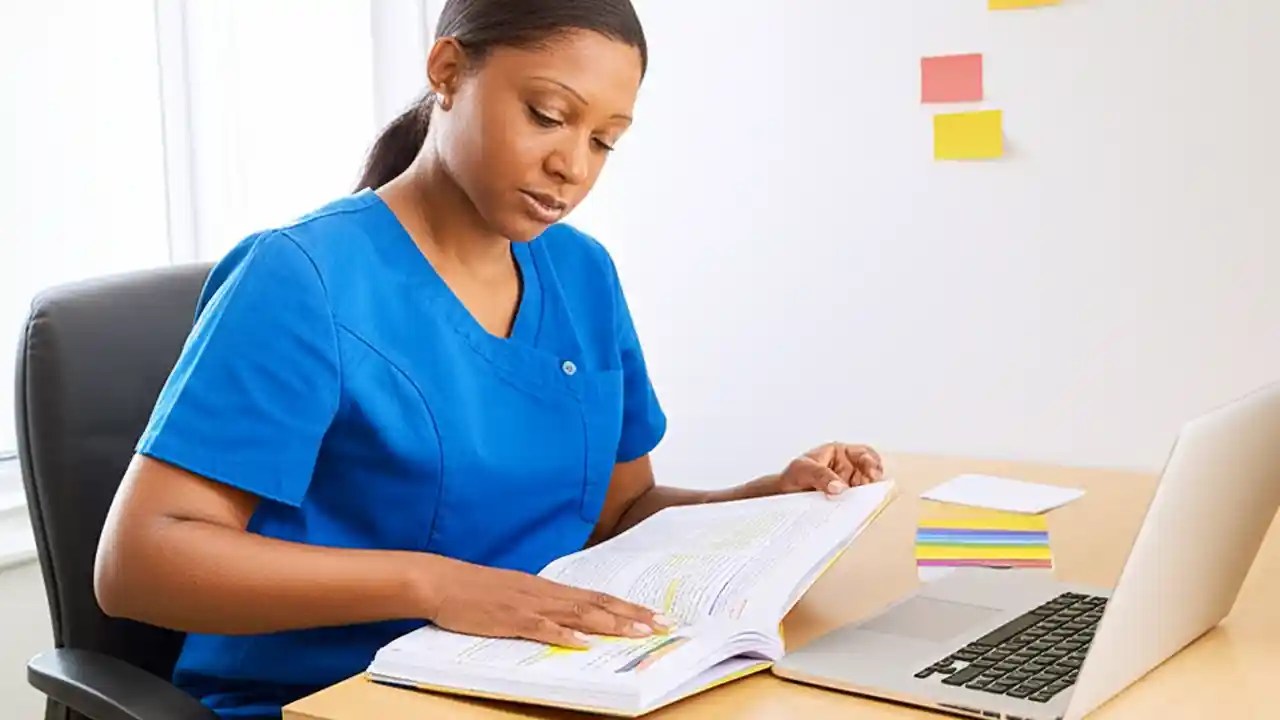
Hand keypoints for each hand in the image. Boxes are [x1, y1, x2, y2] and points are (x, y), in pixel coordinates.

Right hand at [426, 559, 673, 648]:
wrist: (441, 581)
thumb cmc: (476, 591)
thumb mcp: (516, 596)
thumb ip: (543, 606)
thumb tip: (570, 622)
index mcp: (548, 588)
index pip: (597, 597)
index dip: (629, 606)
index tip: (656, 615)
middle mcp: (545, 593)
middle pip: (598, 604)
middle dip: (634, 615)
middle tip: (664, 624)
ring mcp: (529, 604)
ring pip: (579, 614)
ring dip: (611, 624)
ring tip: (639, 633)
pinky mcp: (510, 618)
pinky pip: (542, 628)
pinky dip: (565, 636)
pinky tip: (584, 643)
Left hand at [778, 443, 884, 497]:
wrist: (782, 496)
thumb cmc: (792, 477)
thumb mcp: (802, 470)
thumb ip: (820, 476)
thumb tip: (839, 487)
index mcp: (839, 454)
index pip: (863, 454)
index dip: (871, 462)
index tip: (872, 472)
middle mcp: (847, 469)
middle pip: (870, 472)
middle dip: (873, 480)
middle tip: (870, 488)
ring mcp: (847, 486)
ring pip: (866, 489)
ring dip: (867, 495)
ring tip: (862, 501)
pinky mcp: (844, 501)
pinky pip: (856, 504)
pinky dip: (858, 507)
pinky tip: (855, 510)